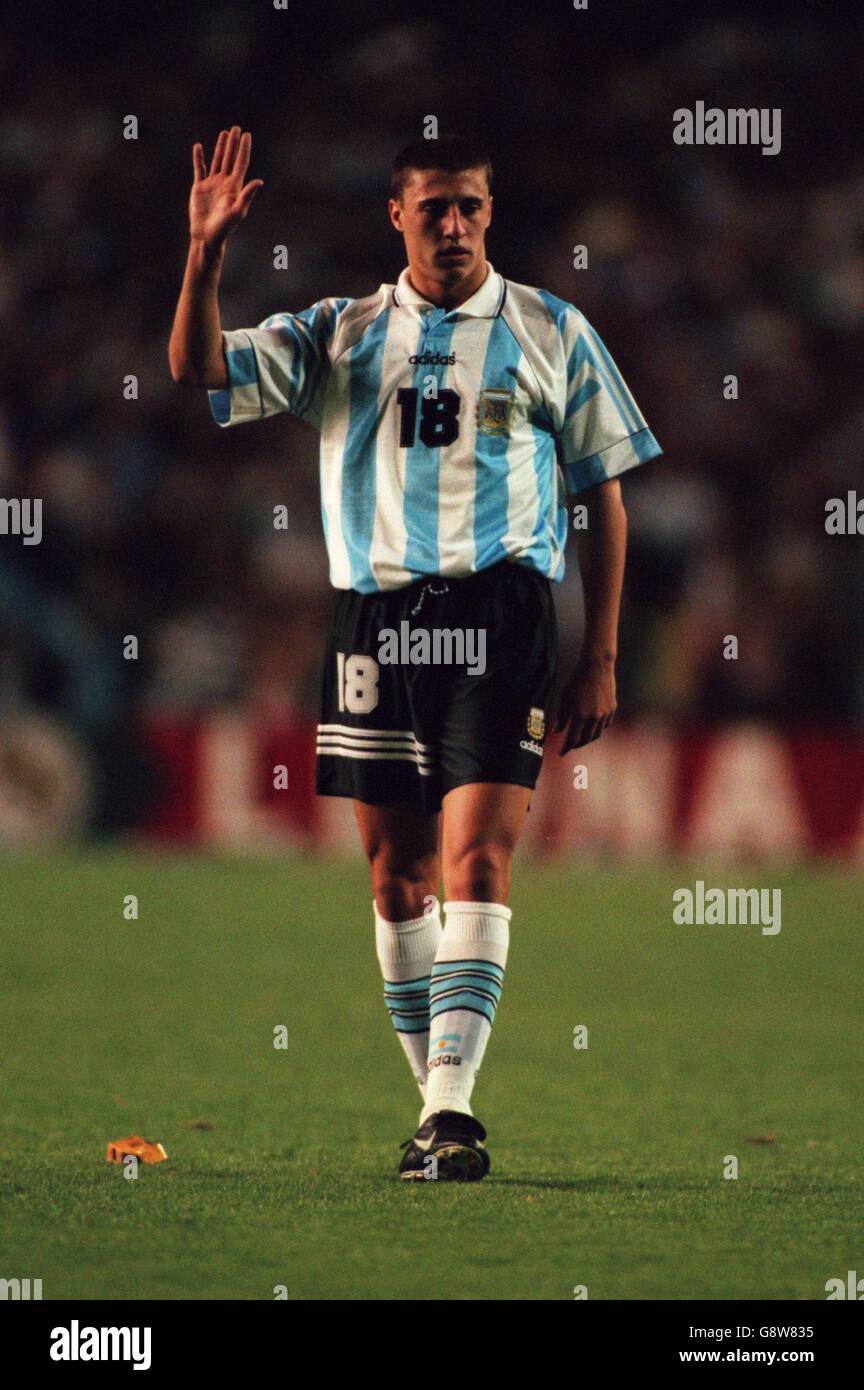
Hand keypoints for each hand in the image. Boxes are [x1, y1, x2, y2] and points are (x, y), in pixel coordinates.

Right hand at [189, 127, 262, 249]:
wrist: (207, 235)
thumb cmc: (224, 227)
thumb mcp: (238, 211)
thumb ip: (247, 195)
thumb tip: (259, 181)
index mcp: (235, 187)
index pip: (241, 163)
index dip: (244, 149)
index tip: (247, 135)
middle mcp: (225, 182)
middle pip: (230, 158)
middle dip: (234, 143)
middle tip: (236, 128)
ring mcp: (212, 183)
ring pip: (217, 160)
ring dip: (220, 147)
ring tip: (224, 133)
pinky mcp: (200, 187)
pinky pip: (199, 168)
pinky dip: (199, 158)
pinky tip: (199, 146)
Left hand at [554, 656, 616, 753]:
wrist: (597, 667)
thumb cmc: (576, 681)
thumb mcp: (564, 698)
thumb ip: (562, 717)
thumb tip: (557, 731)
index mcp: (579, 715)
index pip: (572, 739)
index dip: (566, 748)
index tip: (561, 754)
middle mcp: (593, 717)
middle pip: (585, 740)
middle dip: (576, 745)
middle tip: (570, 746)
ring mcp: (605, 714)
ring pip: (596, 734)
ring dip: (588, 739)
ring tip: (581, 738)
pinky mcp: (612, 709)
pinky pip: (605, 725)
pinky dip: (598, 729)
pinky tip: (592, 727)